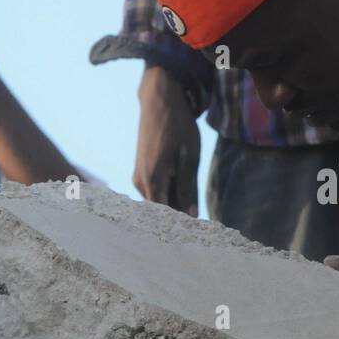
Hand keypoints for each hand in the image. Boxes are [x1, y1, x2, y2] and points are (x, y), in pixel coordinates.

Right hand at [135, 65, 199, 214]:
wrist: (159, 101)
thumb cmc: (178, 126)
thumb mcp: (190, 157)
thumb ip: (189, 187)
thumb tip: (191, 216)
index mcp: (153, 180)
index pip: (165, 216)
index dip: (180, 228)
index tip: (194, 237)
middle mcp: (141, 182)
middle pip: (161, 211)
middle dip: (178, 220)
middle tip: (199, 229)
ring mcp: (138, 177)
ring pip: (158, 201)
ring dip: (174, 207)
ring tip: (193, 212)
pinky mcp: (140, 172)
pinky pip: (155, 191)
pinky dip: (168, 195)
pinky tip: (183, 195)